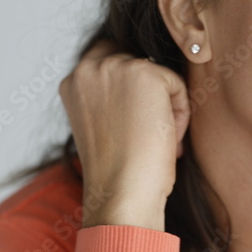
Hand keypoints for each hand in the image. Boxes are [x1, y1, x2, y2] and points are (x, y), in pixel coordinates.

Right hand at [58, 40, 190, 227]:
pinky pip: (176, 85)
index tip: (138, 120)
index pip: (110, 59)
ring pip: (159, 76)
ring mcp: (115, 67)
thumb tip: (144, 88)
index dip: (133, 87)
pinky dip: (179, 113)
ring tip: (158, 140)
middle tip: (149, 136)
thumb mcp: (102, 125)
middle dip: (150, 98)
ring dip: (166, 106)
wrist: (122, 192)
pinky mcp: (144, 72)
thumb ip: (111, 97)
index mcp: (72, 83)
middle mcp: (87, 69)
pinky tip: (166, 138)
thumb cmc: (117, 170)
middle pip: (139, 64)